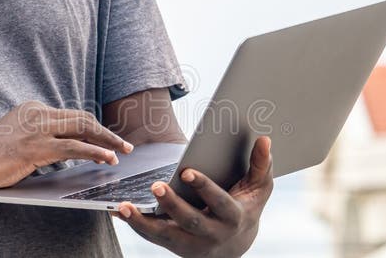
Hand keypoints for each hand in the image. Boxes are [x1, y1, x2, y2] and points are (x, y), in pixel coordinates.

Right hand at [0, 101, 133, 197]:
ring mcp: (37, 129)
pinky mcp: (36, 146)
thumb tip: (65, 149)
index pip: (72, 115)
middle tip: (124, 144)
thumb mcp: (17, 137)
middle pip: (82, 118)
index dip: (93, 128)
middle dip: (106, 132)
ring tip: (122, 152)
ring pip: (83, 129)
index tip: (107, 138)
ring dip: (107, 141)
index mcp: (33, 108)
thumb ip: (40, 137)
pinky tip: (106, 158)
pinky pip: (74, 147)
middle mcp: (37, 113)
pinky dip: (94, 152)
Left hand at [114, 136, 273, 257]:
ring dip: (144, 223)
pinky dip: (136, 225)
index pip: (219, 203)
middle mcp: (213, 234)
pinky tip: (120, 211)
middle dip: (172, 205)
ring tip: (125, 206)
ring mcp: (192, 244)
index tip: (187, 171)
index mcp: (234, 217)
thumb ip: (262, 165)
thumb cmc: (246, 208)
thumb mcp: (259, 190)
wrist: (236, 246)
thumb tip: (265, 140)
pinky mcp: (175, 247)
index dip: (204, 188)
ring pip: (166, 236)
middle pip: (190, 221)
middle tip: (155, 185)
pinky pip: (153, 238)